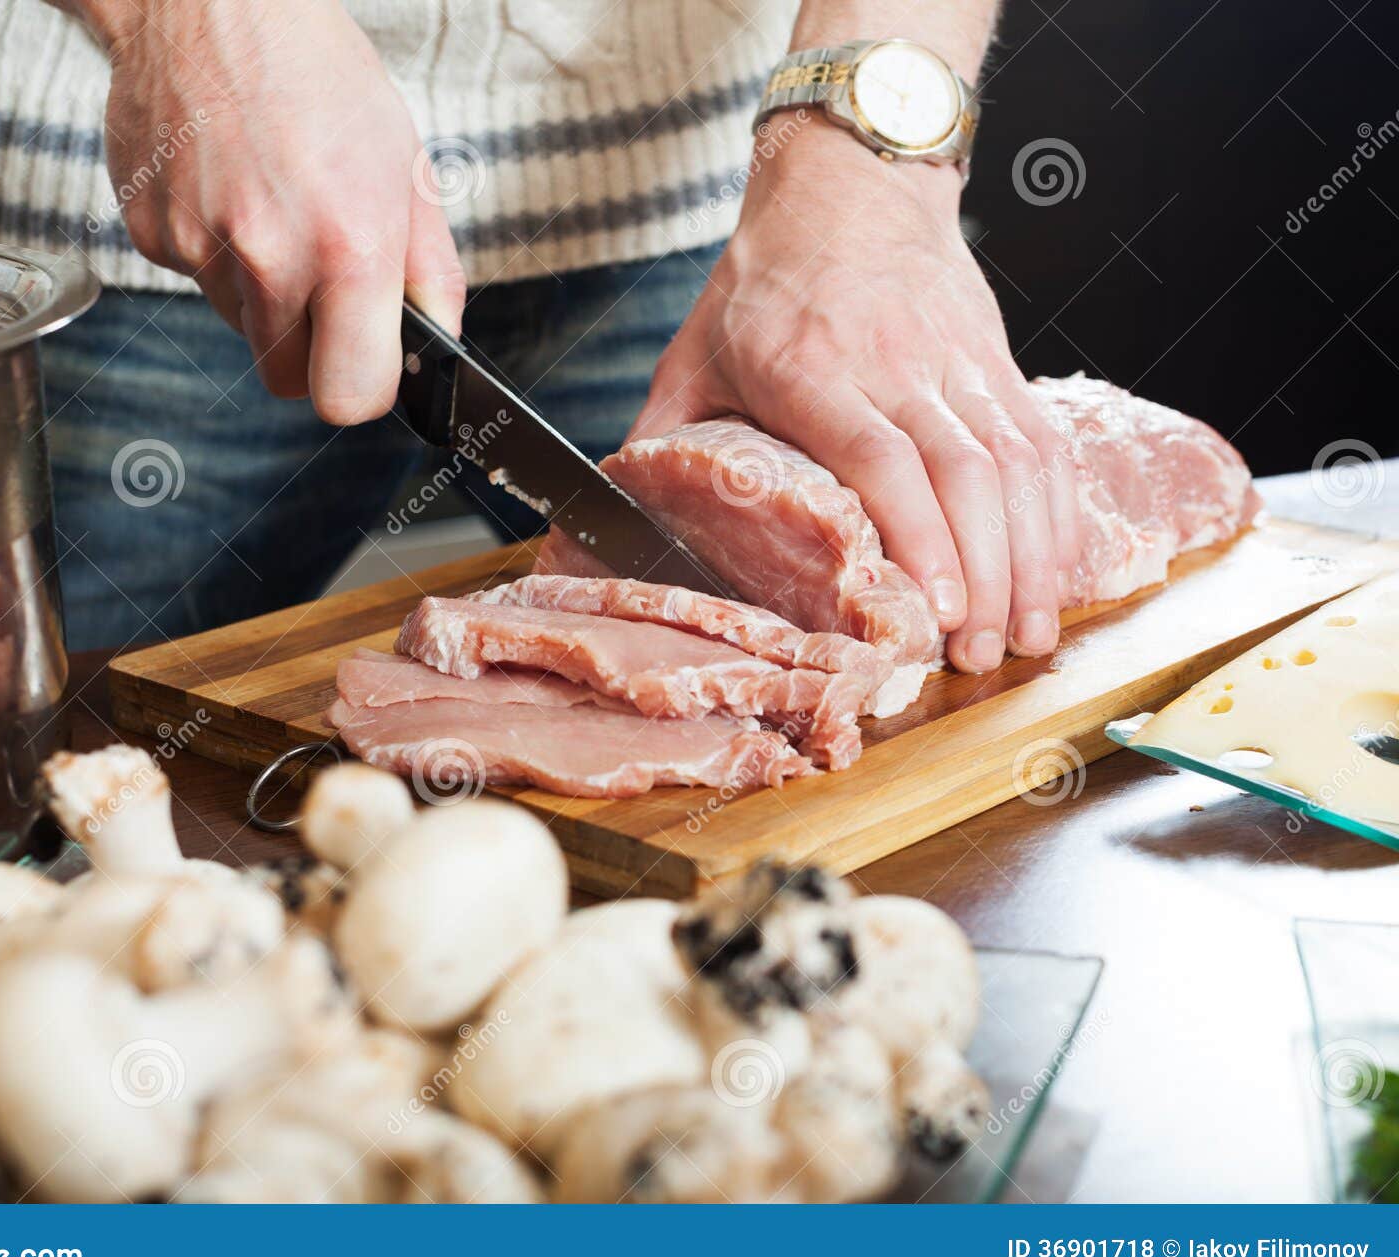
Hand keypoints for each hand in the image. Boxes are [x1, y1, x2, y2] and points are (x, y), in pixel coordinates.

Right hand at [81, 0, 465, 421]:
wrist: (207, 3)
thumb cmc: (319, 76)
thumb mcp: (407, 166)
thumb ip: (431, 272)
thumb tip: (440, 344)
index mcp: (349, 247)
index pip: (351, 397)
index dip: (364, 389)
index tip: (369, 364)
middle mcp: (269, 257)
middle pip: (288, 382)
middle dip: (312, 354)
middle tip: (324, 290)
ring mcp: (199, 248)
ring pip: (242, 330)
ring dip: (264, 296)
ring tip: (275, 213)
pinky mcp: (150, 234)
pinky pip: (196, 282)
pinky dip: (216, 255)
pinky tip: (232, 192)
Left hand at [634, 121, 1080, 671]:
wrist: (848, 181)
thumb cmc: (763, 279)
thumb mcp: (692, 354)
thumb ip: (662, 439)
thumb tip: (617, 521)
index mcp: (811, 368)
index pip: (882, 458)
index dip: (920, 538)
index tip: (936, 612)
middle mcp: (895, 364)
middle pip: (962, 474)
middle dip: (986, 575)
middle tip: (982, 656)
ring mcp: (956, 360)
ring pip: (1016, 463)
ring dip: (1032, 557)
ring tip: (1030, 636)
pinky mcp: (996, 360)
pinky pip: (1044, 442)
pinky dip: (1057, 513)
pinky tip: (1056, 573)